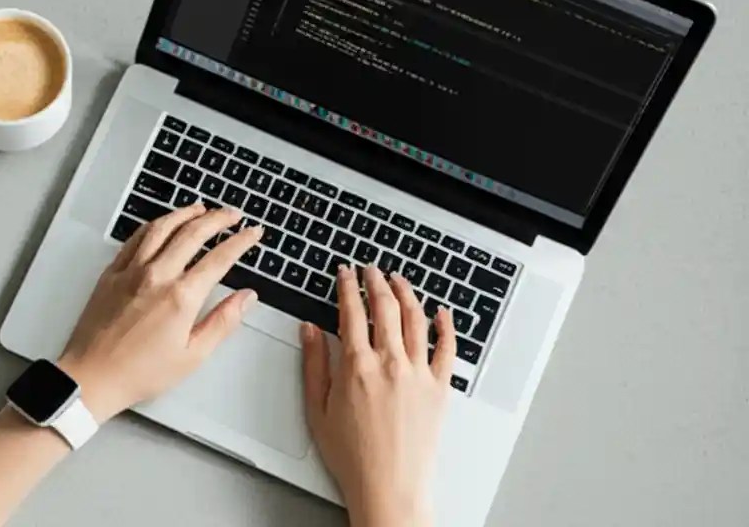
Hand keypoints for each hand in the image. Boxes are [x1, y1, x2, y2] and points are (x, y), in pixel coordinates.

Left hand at [58, 204, 261, 421]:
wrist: (92, 376)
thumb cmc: (140, 372)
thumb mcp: (192, 355)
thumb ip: (222, 322)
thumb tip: (246, 298)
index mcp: (180, 297)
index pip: (219, 258)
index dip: (240, 242)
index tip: (252, 232)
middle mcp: (156, 276)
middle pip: (192, 233)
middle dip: (217, 219)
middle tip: (232, 214)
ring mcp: (131, 271)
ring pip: (162, 228)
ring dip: (184, 213)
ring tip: (200, 208)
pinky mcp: (112, 273)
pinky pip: (135, 239)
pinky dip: (153, 226)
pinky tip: (161, 224)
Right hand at [301, 265, 455, 526]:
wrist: (389, 486)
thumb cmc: (352, 456)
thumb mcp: (317, 409)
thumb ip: (313, 364)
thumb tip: (309, 330)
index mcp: (356, 366)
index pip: (351, 311)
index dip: (347, 286)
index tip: (345, 274)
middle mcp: (390, 363)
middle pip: (385, 307)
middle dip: (376, 281)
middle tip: (371, 270)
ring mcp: (418, 374)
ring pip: (415, 319)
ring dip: (407, 293)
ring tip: (400, 280)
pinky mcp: (439, 389)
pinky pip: (447, 348)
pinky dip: (446, 326)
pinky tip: (442, 312)